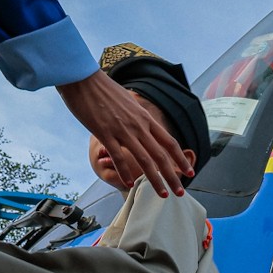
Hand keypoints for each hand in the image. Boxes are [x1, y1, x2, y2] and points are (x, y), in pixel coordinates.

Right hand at [58, 70, 194, 195]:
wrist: (83, 78)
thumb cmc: (103, 89)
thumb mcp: (128, 101)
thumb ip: (136, 114)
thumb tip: (141, 119)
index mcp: (145, 118)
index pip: (169, 142)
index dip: (180, 158)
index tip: (189, 171)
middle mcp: (138, 126)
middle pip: (161, 155)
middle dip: (173, 176)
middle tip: (180, 192)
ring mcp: (122, 130)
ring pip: (144, 160)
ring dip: (155, 180)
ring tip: (162, 194)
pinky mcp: (105, 134)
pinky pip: (119, 158)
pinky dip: (125, 173)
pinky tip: (129, 184)